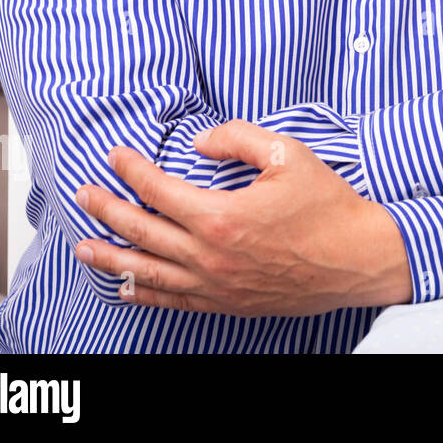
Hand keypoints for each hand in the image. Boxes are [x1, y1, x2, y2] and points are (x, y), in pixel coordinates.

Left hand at [72, 120, 411, 315]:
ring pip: (147, 272)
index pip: (158, 190)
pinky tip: (125, 285)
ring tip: (82, 247)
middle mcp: (210, 255)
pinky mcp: (228, 303)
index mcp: (221, 215)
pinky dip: (143, 292)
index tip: (116, 156)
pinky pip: (173, 301)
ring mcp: (216, 285)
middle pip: (141, 231)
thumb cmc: (328, 206)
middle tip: (85, 194)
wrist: (359, 257)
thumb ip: (238, 139)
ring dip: (110, 257)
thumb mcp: (288, 154)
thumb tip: (200, 143)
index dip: (131, 170)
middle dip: (107, 210)